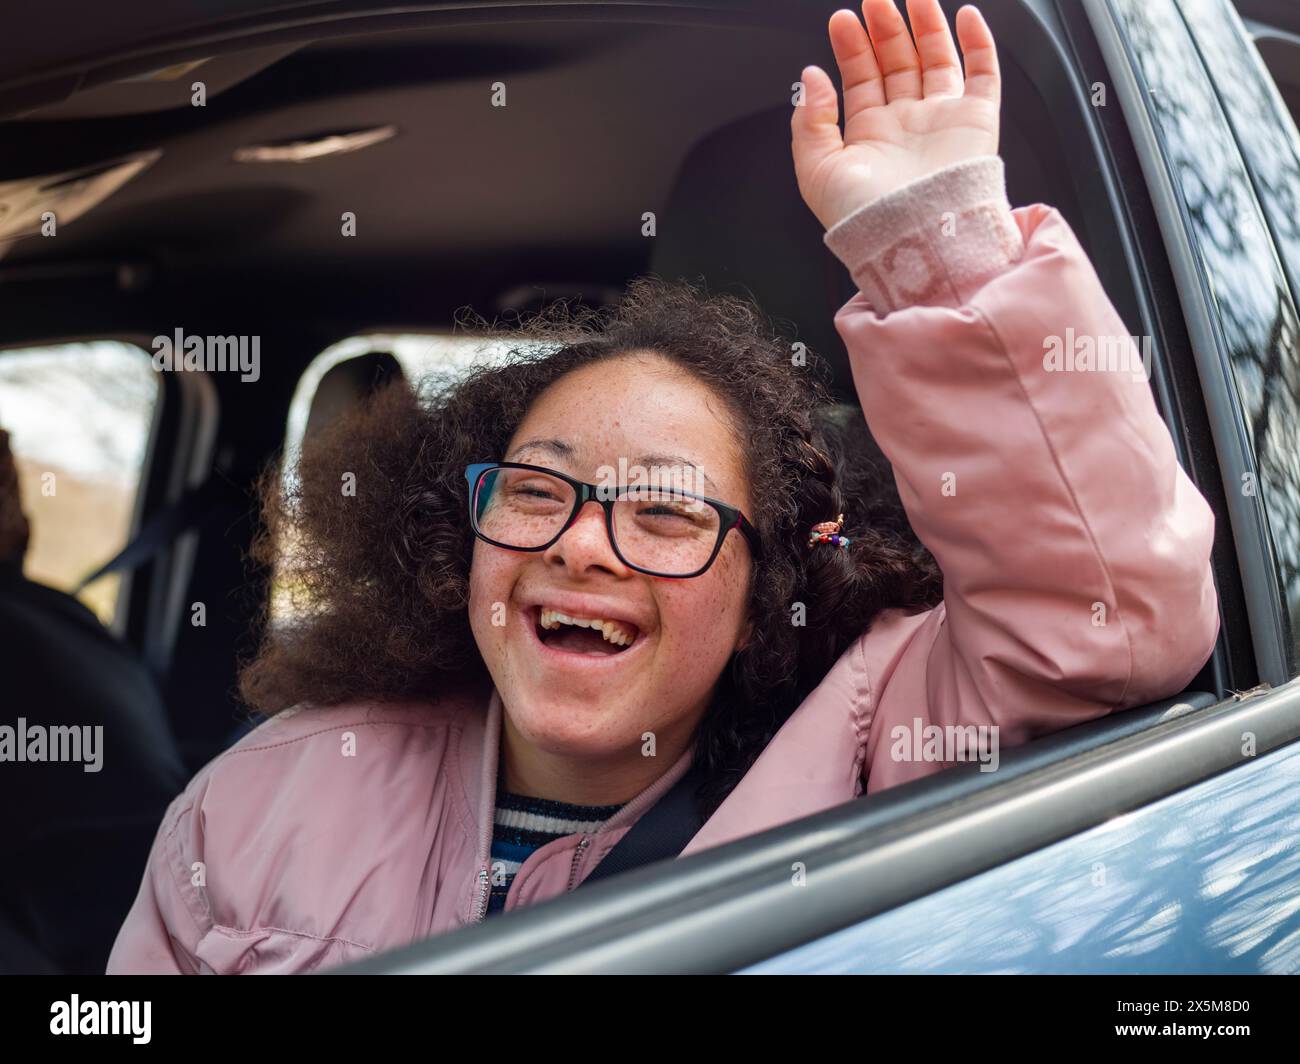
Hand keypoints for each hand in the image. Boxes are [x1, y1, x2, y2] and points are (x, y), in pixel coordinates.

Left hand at [792, 0, 1001, 230]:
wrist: (911, 235)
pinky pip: (984, 74)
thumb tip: (811, 77)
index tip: (842, 20)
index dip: (852, 47)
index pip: (861, 79)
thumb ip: (809, 121)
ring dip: (925, 25)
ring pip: (937, 59)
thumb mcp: (816, 170)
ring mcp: (942, 120)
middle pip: (898, 62)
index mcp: (869, 137)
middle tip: (873, 0)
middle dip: (885, 28)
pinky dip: (978, 43)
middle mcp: (906, 125)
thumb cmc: (863, 217)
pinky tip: (964, 17)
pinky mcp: (976, 121)